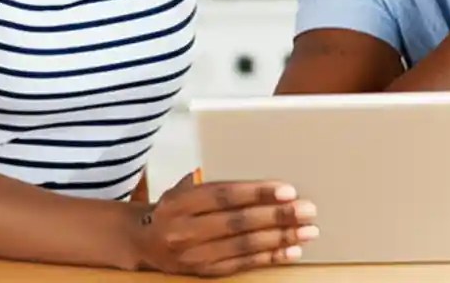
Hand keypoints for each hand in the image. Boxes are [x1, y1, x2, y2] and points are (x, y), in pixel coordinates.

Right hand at [129, 175, 318, 277]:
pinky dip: (270, 257)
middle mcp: (184, 230)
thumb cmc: (172, 209)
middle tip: (306, 210)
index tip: (287, 190)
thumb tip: (259, 178)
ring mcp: (194, 255)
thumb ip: (213, 183)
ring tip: (307, 230)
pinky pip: (243, 264)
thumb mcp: (183, 188)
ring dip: (280, 238)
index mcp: (180, 203)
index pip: (224, 196)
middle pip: (238, 222)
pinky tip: (291, 250)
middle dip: (277, 216)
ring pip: (244, 245)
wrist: (143, 241)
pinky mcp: (204, 272)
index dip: (257, 193)